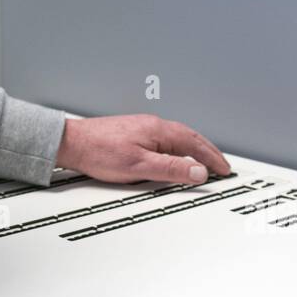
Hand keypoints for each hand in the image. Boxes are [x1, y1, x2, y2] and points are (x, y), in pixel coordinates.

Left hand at [55, 114, 230, 185]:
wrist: (72, 143)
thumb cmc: (99, 152)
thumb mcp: (139, 166)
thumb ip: (170, 169)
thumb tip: (198, 171)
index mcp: (158, 130)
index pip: (195, 143)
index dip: (212, 158)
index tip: (224, 169)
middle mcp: (153, 125)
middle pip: (190, 137)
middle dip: (208, 152)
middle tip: (222, 166)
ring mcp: (143, 127)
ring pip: (178, 137)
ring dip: (195, 149)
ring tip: (205, 161)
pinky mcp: (134, 133)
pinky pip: (166, 139)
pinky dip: (179, 148)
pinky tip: (176, 155)